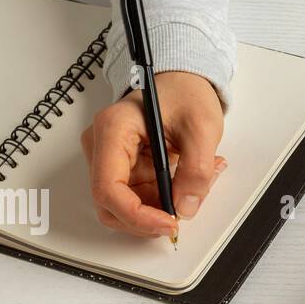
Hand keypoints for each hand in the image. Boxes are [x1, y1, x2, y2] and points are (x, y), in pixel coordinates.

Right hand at [81, 71, 225, 238]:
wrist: (183, 80)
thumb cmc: (185, 92)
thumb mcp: (202, 128)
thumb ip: (197, 170)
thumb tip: (185, 207)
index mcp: (113, 129)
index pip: (108, 189)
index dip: (137, 216)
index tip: (168, 223)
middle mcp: (103, 146)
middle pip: (111, 205)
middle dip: (148, 217)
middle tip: (182, 213)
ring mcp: (111, 159)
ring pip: (127, 207)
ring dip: (160, 209)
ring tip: (194, 186)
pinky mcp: (125, 168)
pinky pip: (139, 198)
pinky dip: (164, 200)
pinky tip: (187, 182)